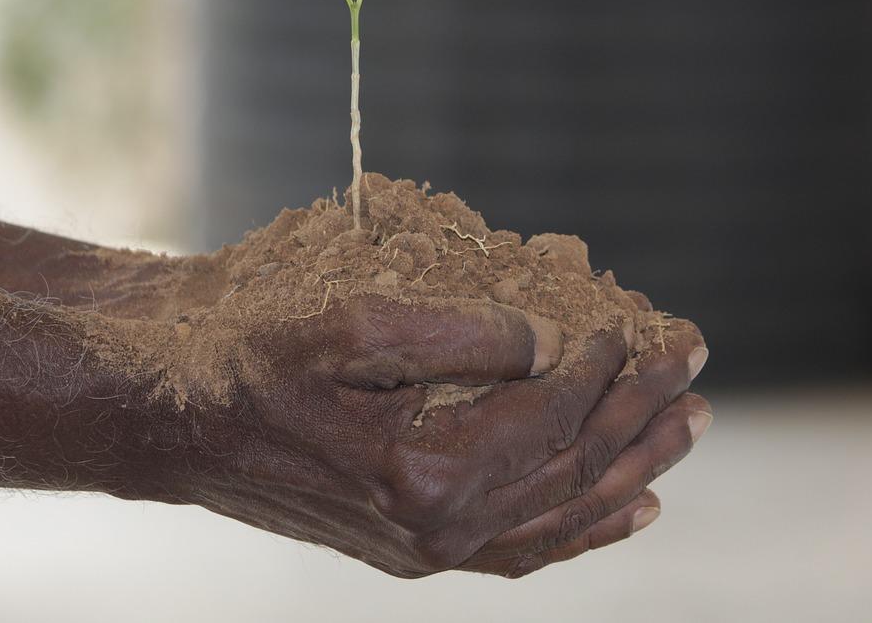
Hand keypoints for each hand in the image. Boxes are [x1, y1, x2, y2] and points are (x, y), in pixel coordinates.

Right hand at [162, 295, 709, 578]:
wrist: (178, 422)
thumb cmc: (252, 363)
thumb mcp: (350, 325)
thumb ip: (464, 332)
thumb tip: (551, 341)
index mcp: (424, 476)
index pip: (551, 417)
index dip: (602, 366)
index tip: (630, 321)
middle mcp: (436, 531)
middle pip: (572, 467)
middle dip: (642, 411)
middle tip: (694, 360)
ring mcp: (429, 551)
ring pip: (562, 514)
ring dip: (633, 467)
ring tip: (688, 426)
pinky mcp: (417, 549)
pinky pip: (525, 549)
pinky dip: (585, 528)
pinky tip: (632, 507)